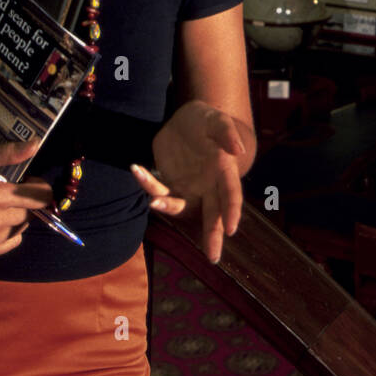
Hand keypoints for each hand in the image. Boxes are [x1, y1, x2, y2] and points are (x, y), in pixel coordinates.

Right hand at [0, 139, 52, 259]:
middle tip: (7, 192)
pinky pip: (10, 242)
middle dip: (25, 201)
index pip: (40, 197)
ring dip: (15, 216)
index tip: (29, 180)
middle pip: (31, 213)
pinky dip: (7, 232)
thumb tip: (36, 144)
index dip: (39, 187)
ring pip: (20, 228)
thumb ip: (9, 152)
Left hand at [131, 100, 244, 262]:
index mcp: (224, 171)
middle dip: (213, 235)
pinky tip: (136, 169)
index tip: (231, 228)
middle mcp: (208, 185)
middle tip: (213, 256)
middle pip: (212, 214)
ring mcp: (188, 187)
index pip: (231, 194)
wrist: (184, 120)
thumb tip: (238, 150)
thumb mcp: (216, 119)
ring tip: (154, 201)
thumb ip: (226, 132)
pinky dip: (147, 184)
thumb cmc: (205, 120)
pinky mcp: (169, 183)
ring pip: (181, 207)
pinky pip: (158, 190)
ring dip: (168, 208)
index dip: (232, 211)